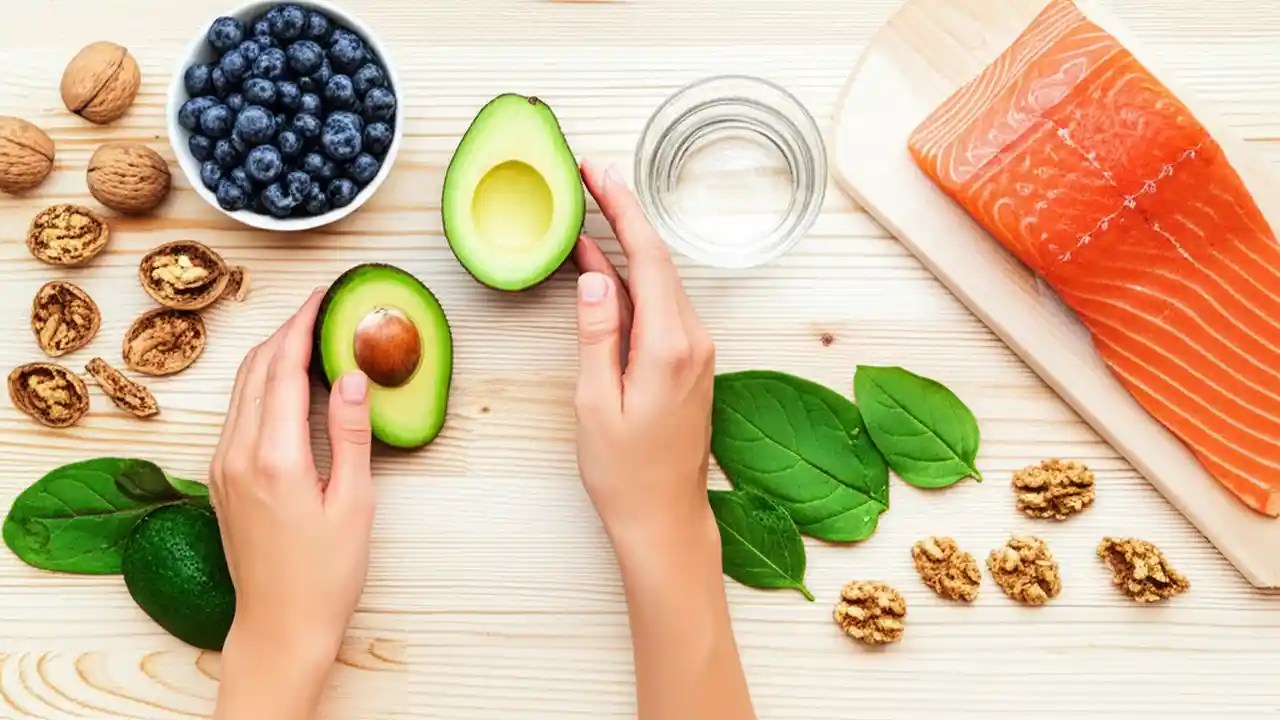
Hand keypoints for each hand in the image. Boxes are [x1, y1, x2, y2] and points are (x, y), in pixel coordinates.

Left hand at [210, 290, 374, 719]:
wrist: (280, 624)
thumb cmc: (324, 573)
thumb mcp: (353, 502)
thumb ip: (350, 434)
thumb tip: (351, 376)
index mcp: (273, 456)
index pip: (282, 369)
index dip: (302, 326)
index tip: (322, 297)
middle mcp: (236, 454)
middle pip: (255, 369)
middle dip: (285, 330)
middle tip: (318, 307)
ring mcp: (222, 466)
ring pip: (241, 388)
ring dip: (271, 354)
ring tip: (306, 335)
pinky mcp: (221, 479)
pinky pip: (237, 413)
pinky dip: (261, 384)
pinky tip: (287, 383)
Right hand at [572, 161, 717, 547]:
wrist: (664, 518)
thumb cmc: (625, 472)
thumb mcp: (595, 403)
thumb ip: (596, 335)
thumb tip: (594, 279)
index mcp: (669, 347)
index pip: (648, 257)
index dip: (622, 208)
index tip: (597, 173)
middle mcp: (694, 341)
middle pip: (658, 260)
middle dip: (622, 216)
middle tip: (587, 180)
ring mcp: (698, 351)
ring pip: (659, 282)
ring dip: (624, 250)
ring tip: (585, 220)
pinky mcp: (692, 363)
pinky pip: (661, 307)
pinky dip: (632, 283)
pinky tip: (603, 275)